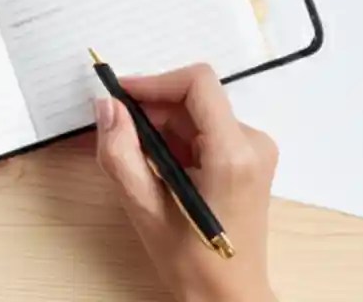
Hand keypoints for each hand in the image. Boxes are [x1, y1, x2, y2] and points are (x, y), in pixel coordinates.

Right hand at [94, 64, 278, 301]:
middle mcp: (253, 143)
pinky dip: (178, 142)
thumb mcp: (144, 208)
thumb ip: (121, 152)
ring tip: (142, 165)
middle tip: (119, 135)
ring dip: (163, 130)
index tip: (121, 95)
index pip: (197, 83)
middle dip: (153, 111)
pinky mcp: (249, 158)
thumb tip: (107, 107)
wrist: (227, 295)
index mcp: (234, 153)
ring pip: (198, 114)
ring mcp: (255, 150)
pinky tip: (162, 172)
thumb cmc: (193, 263)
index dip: (154, 82)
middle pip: (195, 99)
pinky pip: (207, 131)